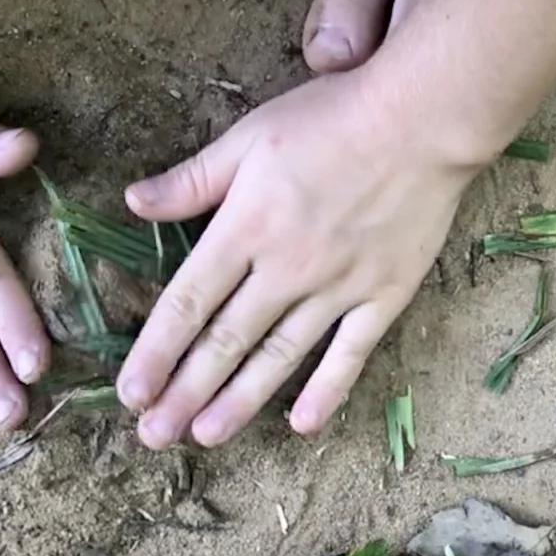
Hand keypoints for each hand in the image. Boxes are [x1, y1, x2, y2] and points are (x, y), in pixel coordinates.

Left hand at [116, 69, 483, 446]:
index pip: (188, 302)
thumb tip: (133, 203)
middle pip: (226, 341)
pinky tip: (302, 425)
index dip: (156, 352)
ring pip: (279, 356)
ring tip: (206, 437)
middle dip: (185, 392)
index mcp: (246, 227)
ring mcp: (337, 288)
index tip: (131, 392)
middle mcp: (286, 269)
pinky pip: (350, 354)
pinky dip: (326, 392)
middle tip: (153, 435)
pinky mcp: (383, 297)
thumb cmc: (333, 118)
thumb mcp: (249, 137)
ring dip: (239, 401)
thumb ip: (193, 180)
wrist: (424, 120)